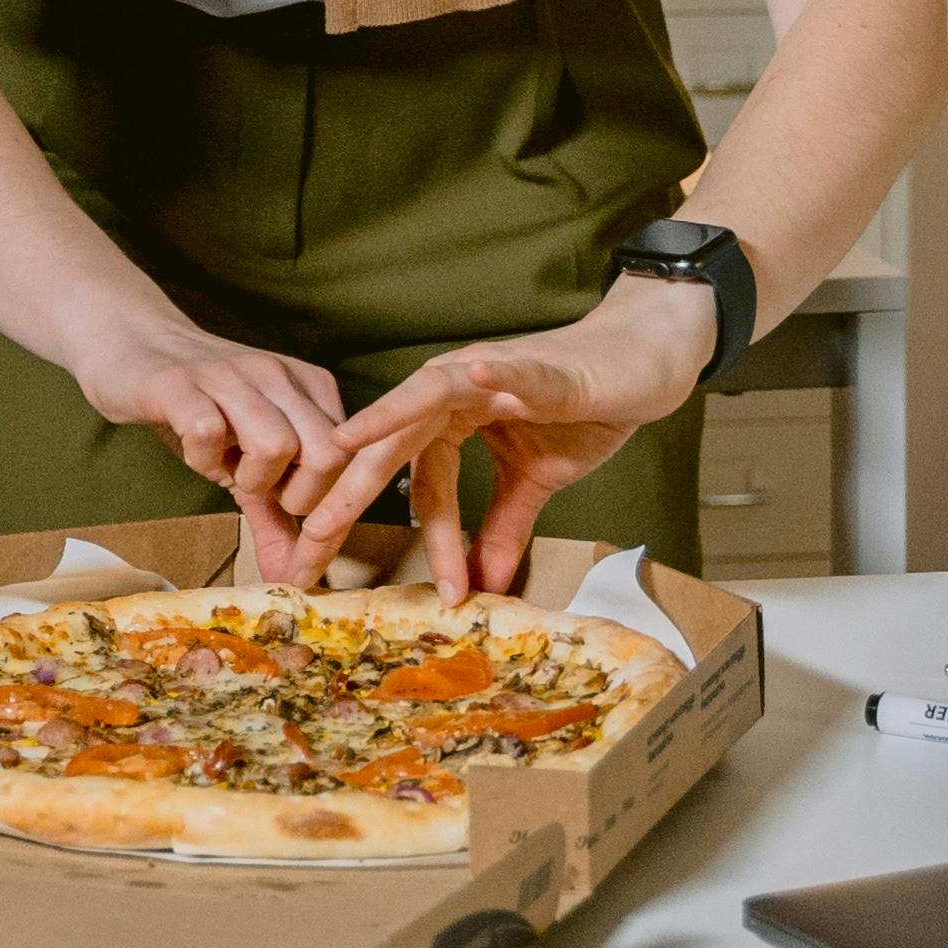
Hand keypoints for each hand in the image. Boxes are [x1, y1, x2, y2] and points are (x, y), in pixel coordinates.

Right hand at [64, 314, 346, 547]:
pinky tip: (194, 450)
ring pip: (276, 444)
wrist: (131, 343)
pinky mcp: (179, 384)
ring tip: (227, 470)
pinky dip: (202, 458)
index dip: (327, 501)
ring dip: (252, 478)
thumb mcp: (246, 458)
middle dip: (300, 495)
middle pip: (327, 454)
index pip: (349, 455)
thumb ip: (274, 515)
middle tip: (262, 492)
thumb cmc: (198, 405)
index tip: (291, 511)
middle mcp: (276, 375)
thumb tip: (291, 577)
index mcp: (307, 386)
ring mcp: (229, 376)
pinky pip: (209, 432)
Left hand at [295, 280, 716, 594]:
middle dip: (345, 497)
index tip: (368, 584)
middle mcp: (452, 394)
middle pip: (388, 448)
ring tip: (340, 449)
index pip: (411, 487)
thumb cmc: (586, 412)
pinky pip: (497, 371)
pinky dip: (481, 376)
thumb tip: (480, 585)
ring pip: (421, 402)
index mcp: (449, 423)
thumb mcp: (536, 481)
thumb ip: (502, 526)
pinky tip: (465, 378)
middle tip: (307, 546)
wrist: (639, 362)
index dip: (397, 537)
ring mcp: (486, 374)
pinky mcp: (531, 365)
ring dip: (382, 426)